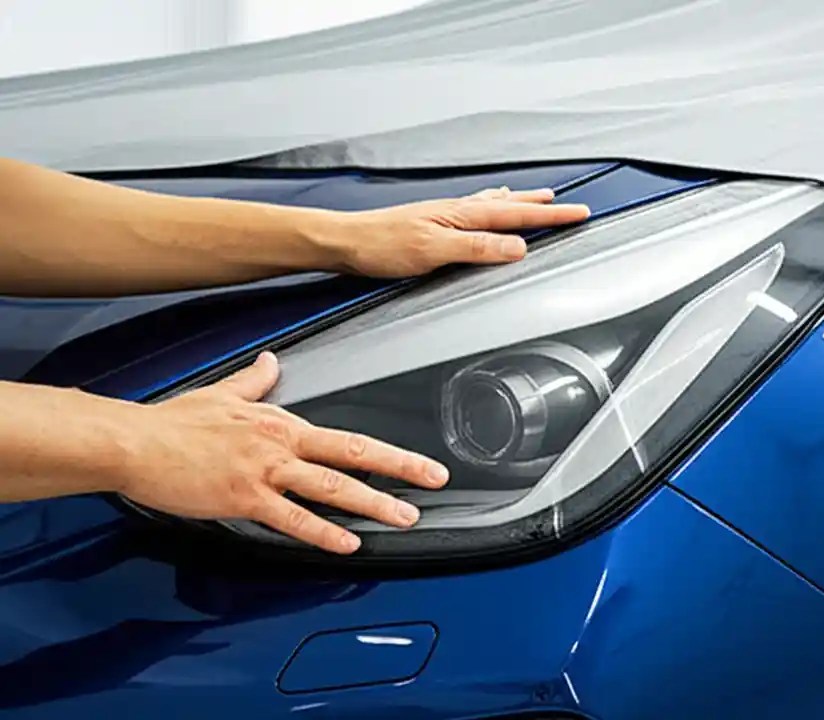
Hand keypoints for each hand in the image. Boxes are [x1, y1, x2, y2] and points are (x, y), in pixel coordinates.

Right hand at [118, 352, 444, 553]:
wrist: (133, 442)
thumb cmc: (173, 422)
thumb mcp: (222, 393)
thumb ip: (255, 380)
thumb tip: (272, 361)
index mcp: (281, 422)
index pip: (350, 437)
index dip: (390, 451)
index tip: (419, 462)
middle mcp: (281, 444)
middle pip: (354, 454)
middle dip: (400, 468)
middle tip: (434, 480)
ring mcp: (265, 471)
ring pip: (331, 487)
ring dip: (372, 503)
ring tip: (404, 516)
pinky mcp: (243, 497)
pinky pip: (292, 518)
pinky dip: (323, 532)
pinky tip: (347, 543)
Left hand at [325, 186, 590, 277]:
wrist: (344, 242)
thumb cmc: (382, 246)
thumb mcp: (435, 251)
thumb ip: (478, 248)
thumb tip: (518, 247)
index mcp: (463, 215)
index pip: (517, 214)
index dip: (550, 215)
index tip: (578, 213)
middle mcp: (457, 210)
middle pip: (510, 204)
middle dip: (542, 205)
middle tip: (569, 204)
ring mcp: (446, 215)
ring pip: (494, 205)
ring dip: (520, 201)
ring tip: (538, 196)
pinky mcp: (435, 224)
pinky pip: (476, 210)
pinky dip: (493, 206)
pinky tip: (487, 206)